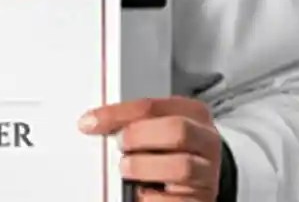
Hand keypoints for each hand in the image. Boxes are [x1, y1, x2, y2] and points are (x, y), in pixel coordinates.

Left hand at [79, 97, 220, 200]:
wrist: (198, 181)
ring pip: (181, 166)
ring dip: (144, 167)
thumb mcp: (158, 127)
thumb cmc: (171, 150)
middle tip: (120, 146)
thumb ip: (135, 121)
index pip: (152, 106)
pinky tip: (140, 191)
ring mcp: (207, 174)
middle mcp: (206, 142)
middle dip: (139, 137)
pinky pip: (175, 200)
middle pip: (176, 130)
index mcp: (193, 114)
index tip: (91, 122)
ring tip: (128, 170)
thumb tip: (93, 122)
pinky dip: (150, 197)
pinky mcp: (201, 200)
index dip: (118, 114)